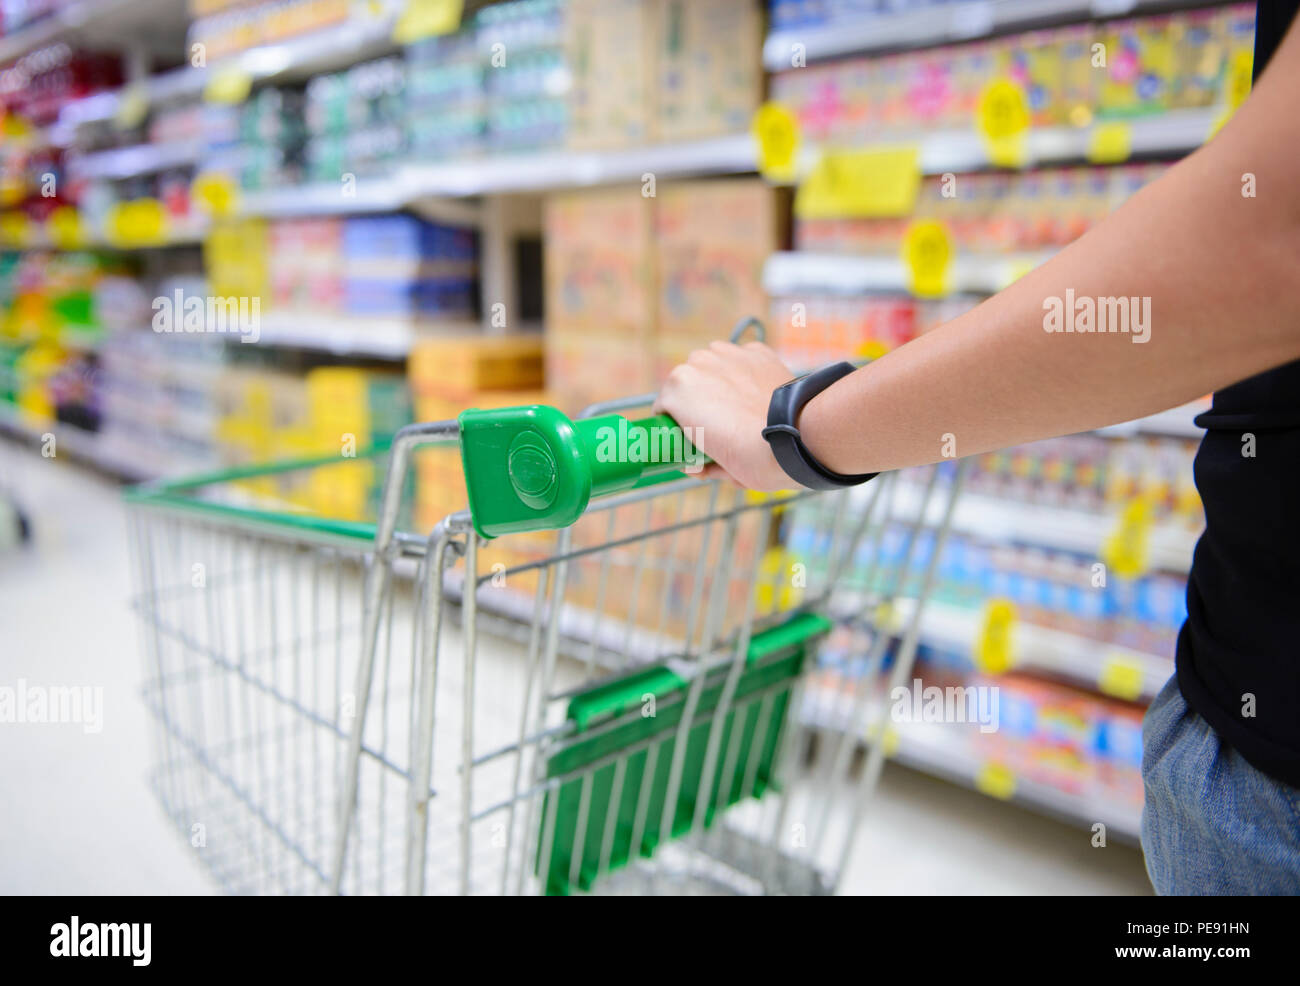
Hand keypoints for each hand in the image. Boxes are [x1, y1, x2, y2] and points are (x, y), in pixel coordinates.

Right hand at [653, 340, 797, 490]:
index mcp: (677, 389)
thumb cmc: (750, 458)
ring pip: (714, 366)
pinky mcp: (756, 351)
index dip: (675, 425)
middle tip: (716, 427)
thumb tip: (697, 466)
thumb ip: (700, 463)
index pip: (664, 407)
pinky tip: (758, 396)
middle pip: (688, 383)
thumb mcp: (717, 469)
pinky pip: (742, 362)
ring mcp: (729, 353)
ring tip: (739, 408)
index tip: (688, 438)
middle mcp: (698, 362)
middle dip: (697, 402)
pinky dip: (746, 375)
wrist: (796, 438)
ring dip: (719, 383)